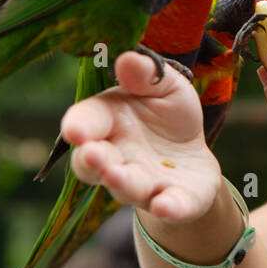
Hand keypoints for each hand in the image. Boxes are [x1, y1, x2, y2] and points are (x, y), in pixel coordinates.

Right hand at [62, 52, 220, 221]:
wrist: (191, 155)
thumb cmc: (167, 114)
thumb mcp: (165, 85)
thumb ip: (148, 74)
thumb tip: (128, 59)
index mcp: (109, 121)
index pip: (86, 123)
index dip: (78, 127)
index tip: (75, 130)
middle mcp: (117, 157)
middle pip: (93, 164)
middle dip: (91, 160)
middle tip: (92, 154)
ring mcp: (143, 183)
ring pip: (126, 188)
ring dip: (121, 184)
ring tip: (118, 176)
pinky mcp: (174, 202)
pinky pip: (170, 207)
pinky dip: (168, 208)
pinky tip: (165, 205)